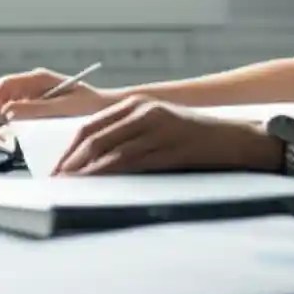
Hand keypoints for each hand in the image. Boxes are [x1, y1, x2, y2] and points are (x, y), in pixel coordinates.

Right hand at [0, 67, 119, 130]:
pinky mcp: (30, 107)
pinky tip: (3, 137)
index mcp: (37, 79)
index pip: (3, 86)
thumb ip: (36, 109)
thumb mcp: (65, 108)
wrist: (107, 109)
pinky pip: (7, 113)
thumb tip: (8, 111)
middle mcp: (29, 84)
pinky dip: (0, 124)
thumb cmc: (91, 107)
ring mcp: (28, 95)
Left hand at [52, 95, 281, 174]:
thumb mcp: (158, 129)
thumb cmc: (195, 141)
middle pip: (94, 137)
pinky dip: (110, 174)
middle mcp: (143, 110)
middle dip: (71, 162)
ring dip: (86, 172)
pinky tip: (98, 186)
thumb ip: (129, 137)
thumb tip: (92, 163)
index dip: (69, 151)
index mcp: (136, 104)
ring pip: (109, 150)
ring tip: (70, 189)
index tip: (57, 170)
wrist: (236, 139)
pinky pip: (132, 162)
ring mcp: (157, 126)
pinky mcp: (169, 145)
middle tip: (56, 183)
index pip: (90, 127)